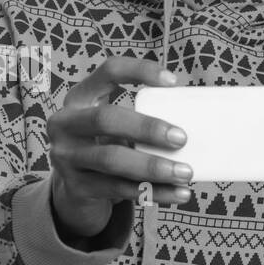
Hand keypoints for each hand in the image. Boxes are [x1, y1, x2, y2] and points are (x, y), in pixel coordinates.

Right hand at [47, 57, 191, 238]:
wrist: (77, 192)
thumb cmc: (108, 148)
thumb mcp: (116, 128)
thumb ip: (141, 121)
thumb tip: (198, 124)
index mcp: (80, 98)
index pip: (108, 71)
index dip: (139, 71)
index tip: (173, 82)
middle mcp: (65, 124)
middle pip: (106, 119)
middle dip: (147, 128)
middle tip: (182, 138)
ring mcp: (66, 157)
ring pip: (111, 159)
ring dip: (152, 166)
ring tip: (185, 172)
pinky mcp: (75, 187)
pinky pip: (117, 189)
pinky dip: (152, 192)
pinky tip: (177, 193)